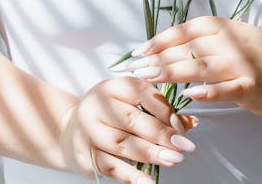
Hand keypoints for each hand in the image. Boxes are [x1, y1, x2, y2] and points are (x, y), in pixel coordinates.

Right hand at [58, 77, 197, 182]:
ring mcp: (87, 131)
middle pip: (132, 120)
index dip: (164, 110)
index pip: (141, 93)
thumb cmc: (110, 115)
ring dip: (150, 154)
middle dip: (161, 135)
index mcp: (112, 87)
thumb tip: (191, 123)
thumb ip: (161, 112)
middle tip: (183, 147)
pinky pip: (110, 166)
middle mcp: (96, 106)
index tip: (182, 127)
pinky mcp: (84, 155)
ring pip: (122, 144)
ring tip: (173, 160)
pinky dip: (131, 176)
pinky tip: (148, 181)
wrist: (70, 130)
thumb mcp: (132, 104)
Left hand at [125, 16, 261, 118]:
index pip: (187, 30)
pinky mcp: (252, 86)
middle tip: (133, 69)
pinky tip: (189, 95)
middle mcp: (234, 42)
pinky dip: (208, 92)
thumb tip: (168, 45)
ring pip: (201, 66)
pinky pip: (226, 89)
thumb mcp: (237, 40)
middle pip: (188, 49)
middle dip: (157, 58)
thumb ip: (208, 40)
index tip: (139, 51)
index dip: (161, 39)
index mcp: (227, 28)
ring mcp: (244, 64)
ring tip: (149, 78)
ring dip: (171, 72)